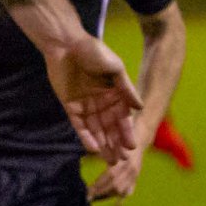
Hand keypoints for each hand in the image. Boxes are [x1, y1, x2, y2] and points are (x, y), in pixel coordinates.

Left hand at [45, 35, 141, 162]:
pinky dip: (86, 137)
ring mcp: (86, 106)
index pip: (123, 118)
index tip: (132, 147)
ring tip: (109, 161)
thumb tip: (140, 108)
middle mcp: (102, 102)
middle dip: (116, 144)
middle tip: (121, 161)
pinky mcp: (71, 107)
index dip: (127, 132)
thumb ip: (126, 89)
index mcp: (115, 93)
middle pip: (110, 127)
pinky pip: (80, 126)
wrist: (66, 43)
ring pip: (96, 130)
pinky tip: (93, 149)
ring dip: (103, 145)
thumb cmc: (93, 51)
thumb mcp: (115, 68)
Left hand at [88, 144, 146, 205]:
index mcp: (123, 160)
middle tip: (88, 197)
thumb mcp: (111, 146)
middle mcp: (130, 169)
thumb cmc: (119, 144)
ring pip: (121, 191)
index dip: (98, 185)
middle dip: (100, 192)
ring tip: (95, 198)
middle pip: (115, 185)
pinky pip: (128, 193)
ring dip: (107, 196)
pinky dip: (120, 201)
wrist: (137, 143)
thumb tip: (85, 162)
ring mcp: (134, 176)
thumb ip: (102, 154)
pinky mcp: (135, 180)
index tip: (87, 191)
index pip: (110, 176)